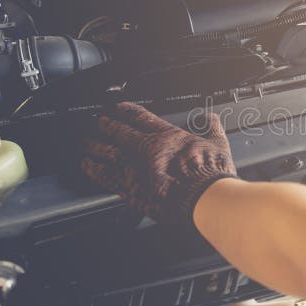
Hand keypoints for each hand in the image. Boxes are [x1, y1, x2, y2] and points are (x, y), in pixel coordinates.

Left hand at [81, 102, 235, 221]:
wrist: (203, 197)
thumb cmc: (210, 173)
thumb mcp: (218, 144)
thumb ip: (213, 128)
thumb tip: (212, 117)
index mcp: (169, 137)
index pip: (143, 118)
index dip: (129, 111)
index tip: (119, 108)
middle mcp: (148, 148)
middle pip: (121, 133)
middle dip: (108, 125)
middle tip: (99, 121)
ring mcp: (137, 168)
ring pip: (109, 152)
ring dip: (96, 146)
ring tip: (87, 143)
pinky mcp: (130, 187)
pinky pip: (106, 176)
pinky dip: (94, 169)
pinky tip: (87, 165)